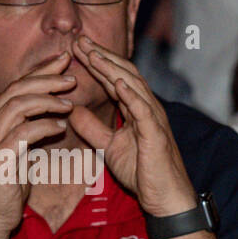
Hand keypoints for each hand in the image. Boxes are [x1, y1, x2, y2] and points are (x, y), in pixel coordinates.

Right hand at [0, 52, 76, 234]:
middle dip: (45, 78)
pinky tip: (61, 126)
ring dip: (47, 101)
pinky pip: (22, 134)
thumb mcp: (21, 152)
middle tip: (71, 74)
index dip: (41, 70)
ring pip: (18, 106)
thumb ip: (32, 131)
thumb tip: (56, 117)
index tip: (64, 60)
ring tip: (70, 102)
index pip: (17, 85)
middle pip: (17, 89)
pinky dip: (43, 126)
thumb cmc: (9, 185)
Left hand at [68, 35, 196, 217]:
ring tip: (92, 53)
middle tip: (80, 40)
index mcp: (136, 110)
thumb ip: (92, 128)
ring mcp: (154, 120)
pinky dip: (131, 95)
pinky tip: (116, 82)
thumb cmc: (143, 173)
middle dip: (101, 56)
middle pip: (123, 74)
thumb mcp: (109, 146)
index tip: (76, 48)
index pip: (114, 79)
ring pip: (133, 86)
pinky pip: (144, 110)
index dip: (95, 62)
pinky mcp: (156, 134)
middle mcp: (147, 109)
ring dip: (111, 68)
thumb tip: (72, 111)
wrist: (165, 198)